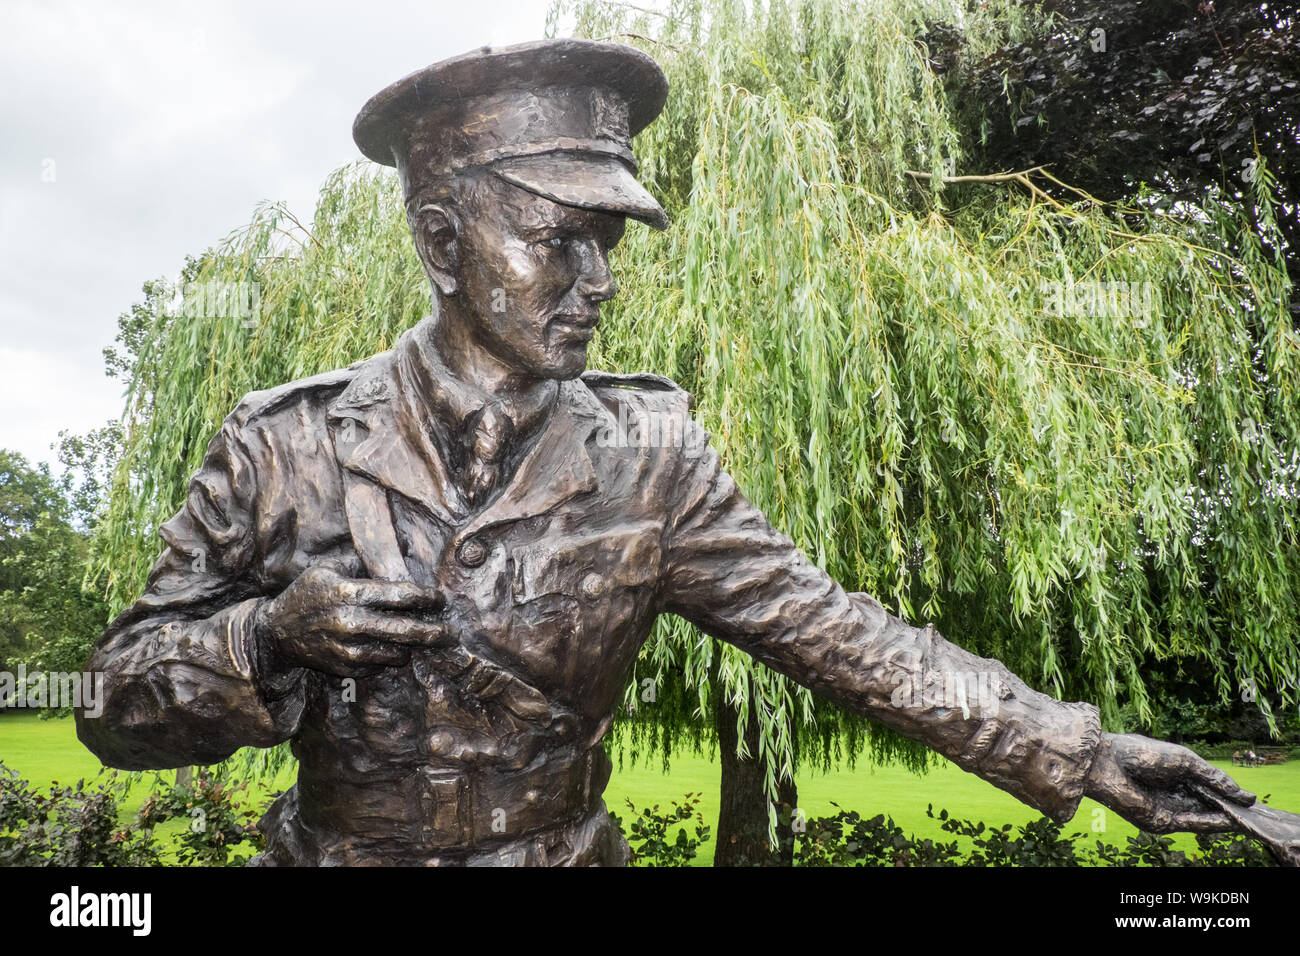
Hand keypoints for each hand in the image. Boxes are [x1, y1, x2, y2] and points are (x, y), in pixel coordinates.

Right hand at [255, 567, 449, 676]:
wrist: (276, 633)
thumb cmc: (307, 594)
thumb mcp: (329, 569)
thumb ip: (361, 563)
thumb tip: (396, 557)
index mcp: (350, 592)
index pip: (401, 595)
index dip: (427, 598)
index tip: (441, 600)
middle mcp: (351, 622)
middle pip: (407, 630)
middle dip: (435, 633)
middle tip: (452, 633)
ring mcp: (348, 648)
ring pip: (397, 652)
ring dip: (412, 647)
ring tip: (420, 641)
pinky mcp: (345, 667)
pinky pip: (380, 665)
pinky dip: (389, 658)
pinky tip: (392, 649)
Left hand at [1084, 732, 1255, 832]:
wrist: (1107, 762)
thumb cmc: (1142, 753)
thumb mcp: (1186, 761)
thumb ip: (1214, 778)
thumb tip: (1245, 795)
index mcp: (1179, 776)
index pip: (1210, 789)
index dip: (1230, 794)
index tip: (1251, 799)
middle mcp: (1176, 794)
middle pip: (1209, 806)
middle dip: (1230, 809)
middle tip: (1255, 811)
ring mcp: (1170, 809)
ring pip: (1204, 818)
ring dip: (1225, 818)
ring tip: (1248, 816)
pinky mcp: (1162, 822)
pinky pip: (1192, 824)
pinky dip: (1211, 823)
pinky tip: (1228, 820)